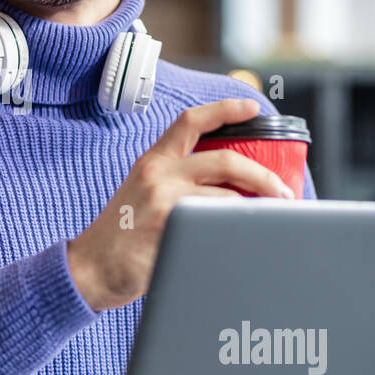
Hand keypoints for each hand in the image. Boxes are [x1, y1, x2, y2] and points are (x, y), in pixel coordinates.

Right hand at [67, 97, 294, 311]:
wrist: (90, 268)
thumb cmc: (119, 234)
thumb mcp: (140, 190)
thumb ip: (174, 179)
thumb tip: (227, 182)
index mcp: (152, 161)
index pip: (190, 120)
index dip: (225, 109)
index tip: (252, 106)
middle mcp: (158, 174)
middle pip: (226, 159)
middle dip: (263, 175)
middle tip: (283, 190)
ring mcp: (164, 201)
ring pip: (229, 196)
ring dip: (257, 208)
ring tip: (270, 218)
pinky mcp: (171, 229)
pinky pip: (219, 224)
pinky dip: (238, 229)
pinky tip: (247, 236)